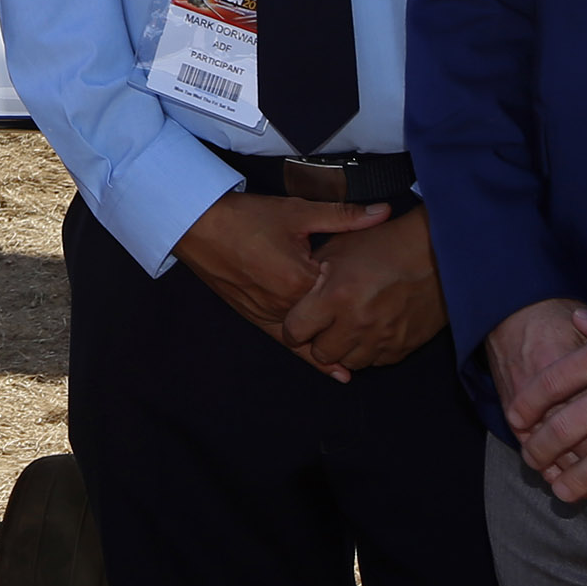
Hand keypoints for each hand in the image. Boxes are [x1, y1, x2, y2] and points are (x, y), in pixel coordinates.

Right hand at [173, 194, 391, 370]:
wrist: (197, 224)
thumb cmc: (245, 217)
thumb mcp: (298, 213)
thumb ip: (344, 217)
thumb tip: (383, 213)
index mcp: (300, 281)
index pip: (344, 295)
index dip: (364, 287)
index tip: (385, 284)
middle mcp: (286, 306)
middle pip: (331, 320)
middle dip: (356, 320)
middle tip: (389, 323)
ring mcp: (269, 316)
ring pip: (313, 339)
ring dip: (339, 342)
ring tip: (375, 355)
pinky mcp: (256, 319)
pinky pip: (290, 344)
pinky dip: (313, 357)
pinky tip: (336, 372)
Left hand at [280, 204, 447, 376]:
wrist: (437, 253)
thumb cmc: (384, 245)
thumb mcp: (338, 248)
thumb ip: (312, 274)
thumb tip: (295, 294)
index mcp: (336, 296)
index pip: (296, 331)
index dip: (292, 328)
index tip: (298, 321)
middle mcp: (358, 322)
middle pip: (321, 353)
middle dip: (317, 340)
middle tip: (325, 324)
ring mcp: (383, 338)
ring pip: (349, 362)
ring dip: (345, 348)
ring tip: (350, 326)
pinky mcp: (403, 347)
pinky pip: (376, 361)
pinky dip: (370, 350)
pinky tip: (372, 329)